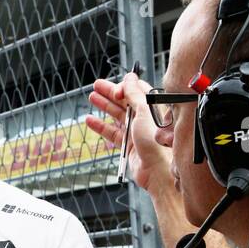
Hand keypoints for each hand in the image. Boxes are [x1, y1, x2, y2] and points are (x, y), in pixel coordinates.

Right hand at [85, 72, 175, 193]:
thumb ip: (134, 94)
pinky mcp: (129, 145)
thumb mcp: (144, 111)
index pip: (138, 90)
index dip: (125, 86)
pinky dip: (100, 126)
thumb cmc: (156, 141)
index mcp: (154, 107)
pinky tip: (90, 120)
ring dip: (104, 106)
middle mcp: (145, 118)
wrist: (158, 169)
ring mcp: (136, 131)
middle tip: (97, 85)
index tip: (115, 87)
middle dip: (110, 93)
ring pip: (117, 115)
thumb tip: (129, 77)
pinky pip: (112, 133)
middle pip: (125, 101)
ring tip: (92, 97)